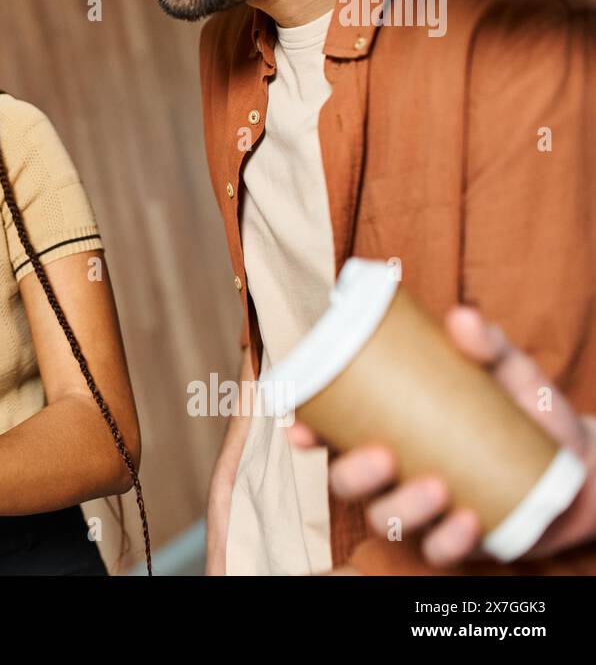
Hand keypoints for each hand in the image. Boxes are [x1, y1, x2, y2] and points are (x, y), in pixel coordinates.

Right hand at [288, 305, 595, 566]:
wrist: (576, 467)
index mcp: (387, 428)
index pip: (330, 433)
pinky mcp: (456, 538)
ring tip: (438, 486)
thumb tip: (462, 318)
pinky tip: (468, 520)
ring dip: (402, 508)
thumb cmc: (525, 413)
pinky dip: (447, 540)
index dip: (305, 433)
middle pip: (345, 482)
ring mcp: (421, 507)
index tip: (300, 429)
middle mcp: (393, 472)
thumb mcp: (508, 372)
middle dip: (354, 474)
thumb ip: (487, 345)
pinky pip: (438, 550)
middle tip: (383, 456)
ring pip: (385, 518)